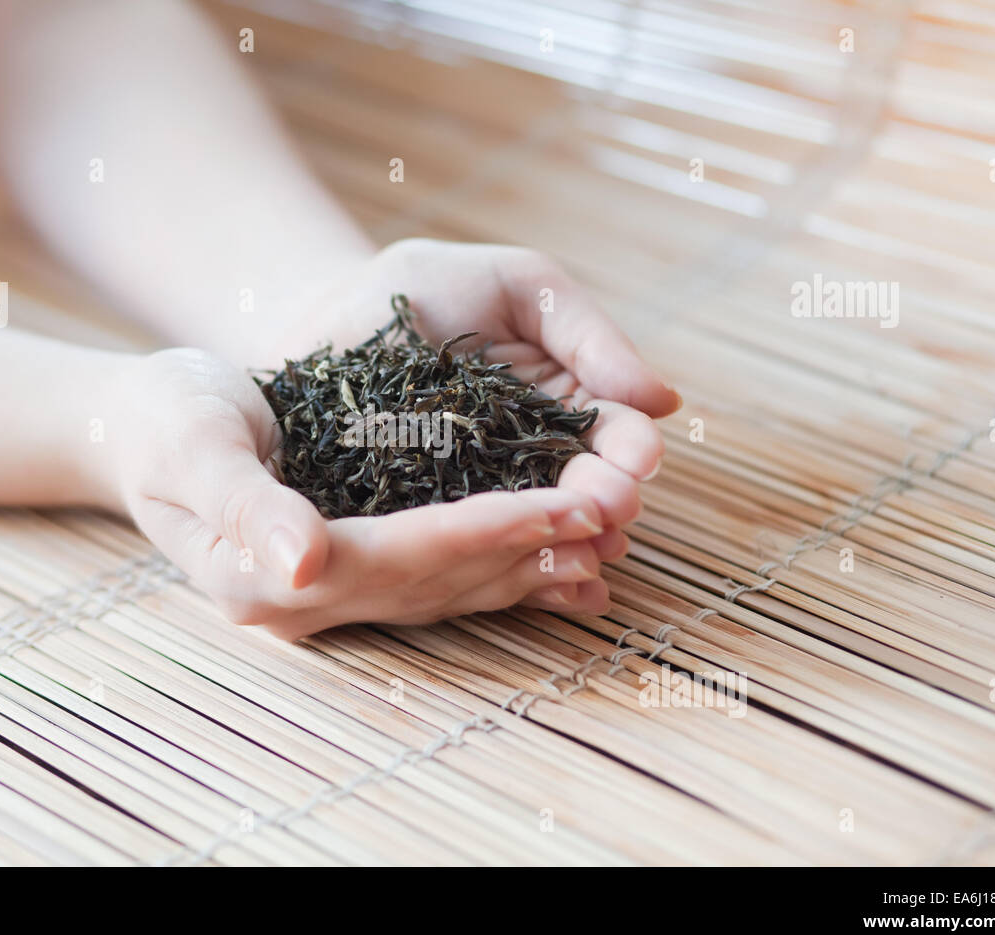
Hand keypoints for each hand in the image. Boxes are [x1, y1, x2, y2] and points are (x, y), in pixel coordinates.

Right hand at [94, 348, 626, 639]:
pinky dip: (499, 572)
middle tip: (607, 516)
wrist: (148, 428)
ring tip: (603, 541)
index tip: (553, 507)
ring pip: (445, 591)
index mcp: (263, 578)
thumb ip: (243, 506)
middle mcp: (306, 602)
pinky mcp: (354, 574)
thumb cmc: (165, 421)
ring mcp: (330, 597)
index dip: (476, 534)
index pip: (392, 558)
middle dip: (522, 550)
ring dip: (525, 568)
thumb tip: (304, 564)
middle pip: (433, 583)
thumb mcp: (191, 445)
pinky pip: (438, 582)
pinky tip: (559, 564)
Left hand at [262, 238, 677, 612]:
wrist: (327, 308)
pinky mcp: (421, 524)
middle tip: (607, 508)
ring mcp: (475, 499)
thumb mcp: (522, 288)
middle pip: (577, 492)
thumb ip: (588, 335)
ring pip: (528, 530)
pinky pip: (462, 550)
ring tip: (580, 552)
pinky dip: (499, 571)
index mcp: (561, 408)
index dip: (630, 450)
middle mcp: (528, 463)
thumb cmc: (433, 289)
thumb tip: (666, 400)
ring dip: (562, 544)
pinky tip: (530, 584)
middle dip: (600, 501)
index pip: (611, 436)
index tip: (638, 460)